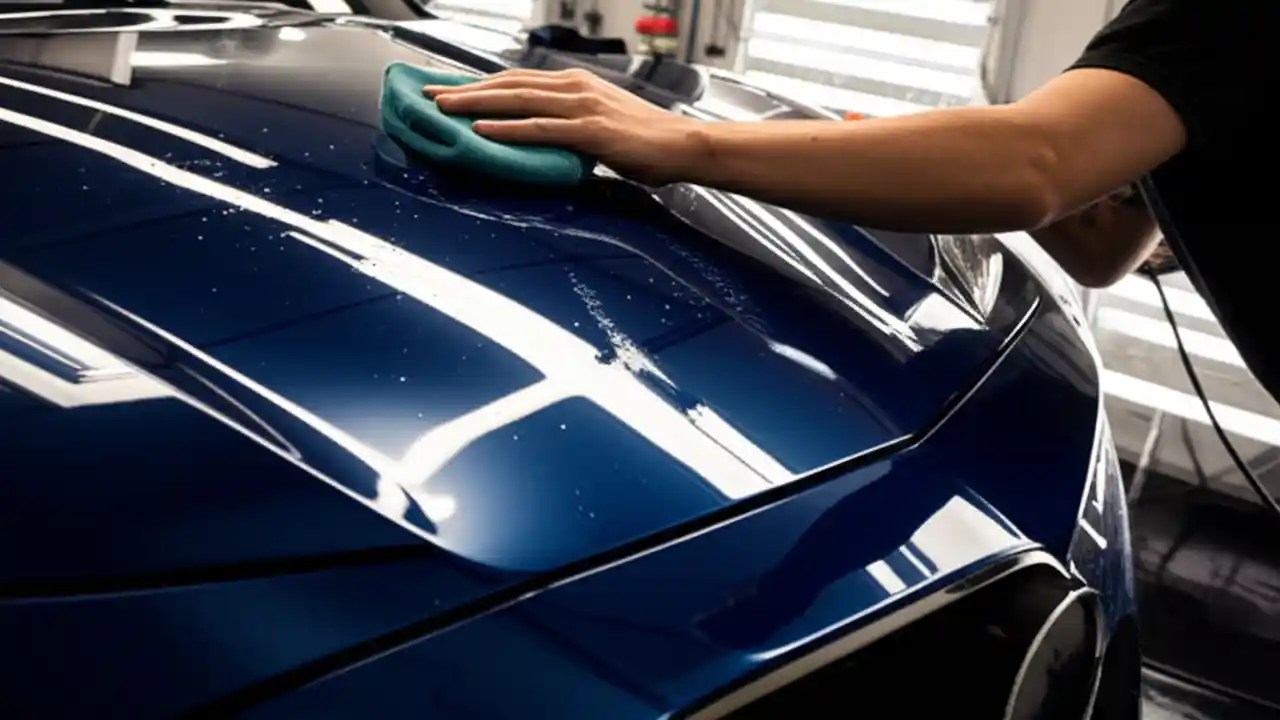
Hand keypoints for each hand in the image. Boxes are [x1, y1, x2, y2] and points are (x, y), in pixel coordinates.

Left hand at [424, 68, 703, 185]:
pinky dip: (507, 128)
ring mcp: (582, 107)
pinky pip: (540, 128)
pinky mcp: (591, 131)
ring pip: (517, 100)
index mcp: (576, 83)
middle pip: (508, 84)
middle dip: (464, 89)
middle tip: (428, 95)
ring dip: (475, 103)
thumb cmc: (647, 141)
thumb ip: (571, 123)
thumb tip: (544, 137)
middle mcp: (575, 87)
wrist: (684, 145)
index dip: (479, 83)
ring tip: (442, 109)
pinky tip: (481, 131)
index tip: (448, 88)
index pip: (517, 79)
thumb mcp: (603, 123)